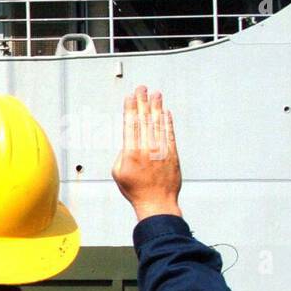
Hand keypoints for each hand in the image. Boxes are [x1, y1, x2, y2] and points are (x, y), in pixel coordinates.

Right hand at [113, 85, 182, 221]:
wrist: (157, 202)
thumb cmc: (135, 190)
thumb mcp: (117, 173)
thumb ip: (122, 154)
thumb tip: (129, 143)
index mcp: (130, 153)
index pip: (130, 124)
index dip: (130, 108)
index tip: (130, 96)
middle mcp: (146, 149)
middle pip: (144, 120)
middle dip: (142, 102)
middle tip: (142, 88)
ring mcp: (161, 150)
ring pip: (158, 123)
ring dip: (156, 107)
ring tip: (156, 94)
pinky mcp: (172, 153)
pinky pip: (170, 133)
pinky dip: (168, 121)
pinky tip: (165, 112)